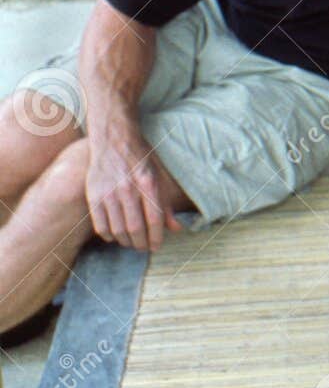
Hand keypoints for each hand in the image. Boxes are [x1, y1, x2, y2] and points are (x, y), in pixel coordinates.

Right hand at [86, 129, 180, 251]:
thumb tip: (176, 228)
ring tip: (131, 243)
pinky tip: (114, 236)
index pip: (154, 219)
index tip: (156, 246)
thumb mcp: (160, 175)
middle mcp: (128, 189)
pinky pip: (100, 225)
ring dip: (126, 242)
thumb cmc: (140, 157)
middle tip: (144, 248)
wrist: (113, 139)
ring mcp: (108, 193)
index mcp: (148, 183)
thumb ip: (166, 203)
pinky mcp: (93, 195)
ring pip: (117, 230)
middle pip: (135, 228)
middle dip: (141, 244)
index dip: (156, 237)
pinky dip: (108, 235)